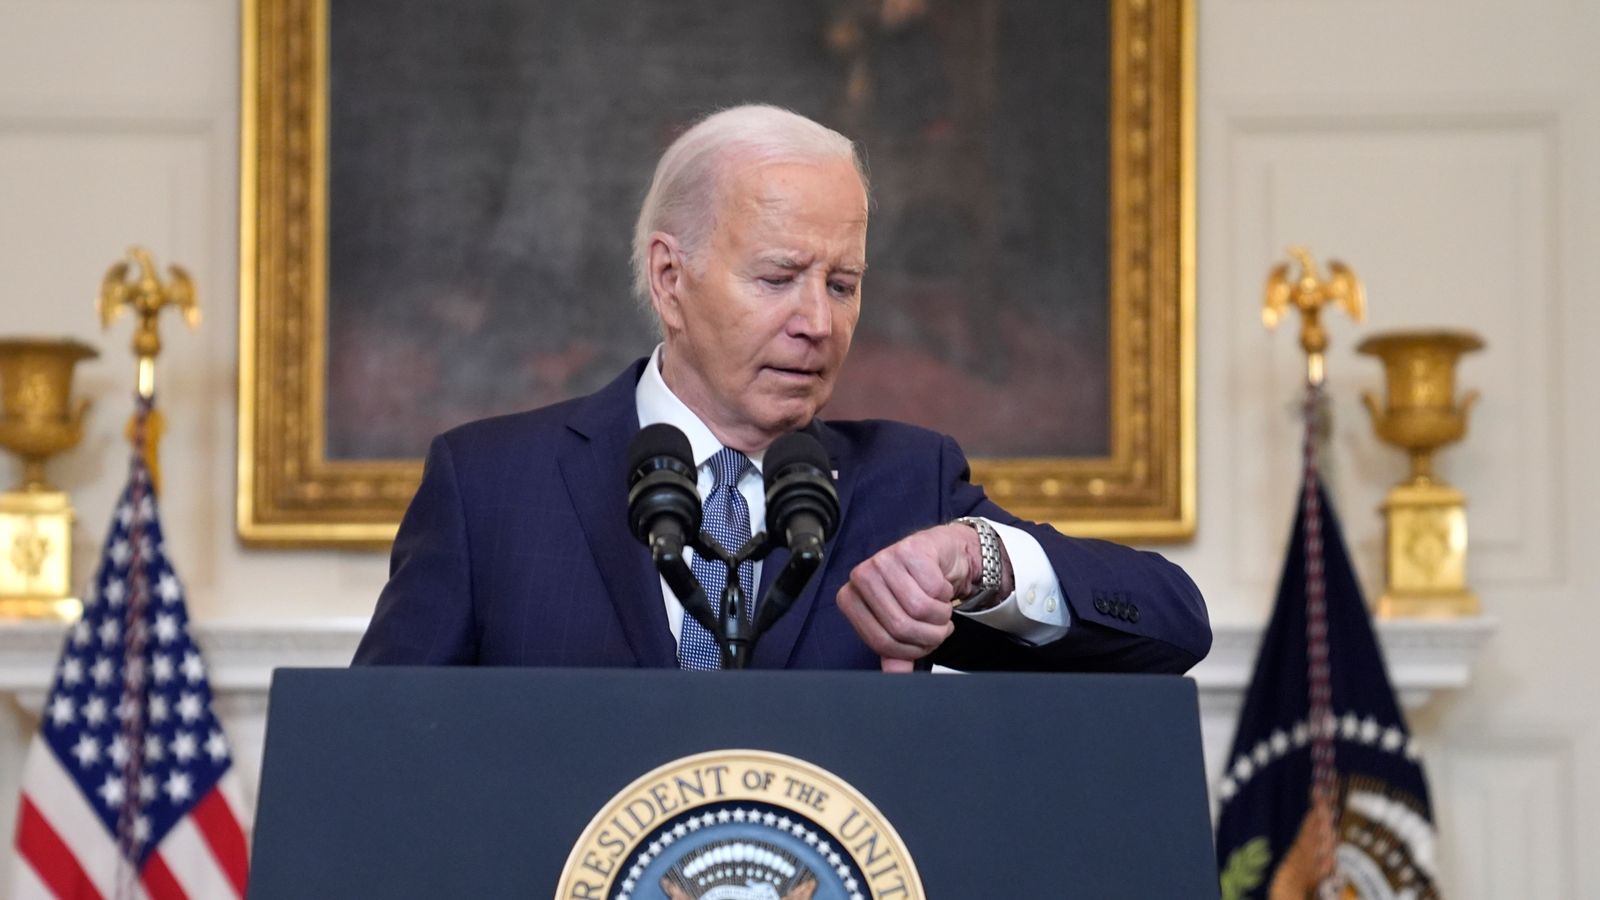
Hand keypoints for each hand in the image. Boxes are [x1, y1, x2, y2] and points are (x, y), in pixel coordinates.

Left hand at [836, 523, 978, 671]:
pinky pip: (935, 588)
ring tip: (941, 608)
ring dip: (941, 615)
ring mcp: (883, 560)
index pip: (881, 642)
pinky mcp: (909, 549)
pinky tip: (941, 586)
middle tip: (940, 628)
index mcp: (850, 599)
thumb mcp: (901, 622)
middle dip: (930, 635)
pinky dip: (946, 593)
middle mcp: (861, 577)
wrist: (937, 554)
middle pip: (900, 626)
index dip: (911, 650)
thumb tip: (895, 676)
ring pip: (920, 608)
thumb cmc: (914, 589)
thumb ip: (895, 652)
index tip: (923, 644)